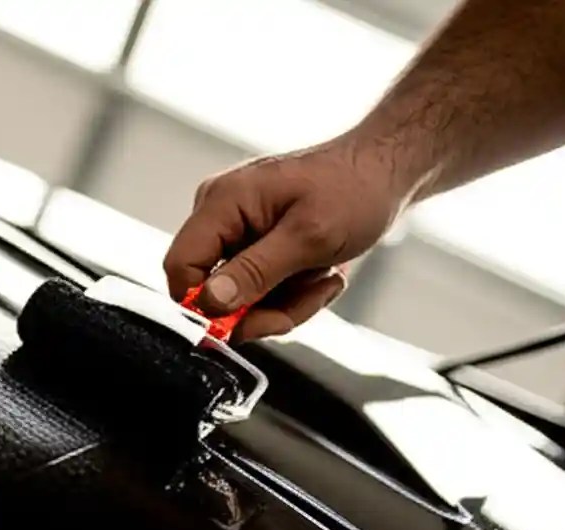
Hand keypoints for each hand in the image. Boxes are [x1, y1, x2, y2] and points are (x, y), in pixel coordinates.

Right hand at [163, 136, 406, 340]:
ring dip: (288, 302)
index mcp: (222, 202)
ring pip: (241, 299)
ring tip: (324, 276)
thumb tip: (208, 302)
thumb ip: (255, 272)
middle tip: (308, 294)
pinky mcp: (254, 246)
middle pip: (213, 292)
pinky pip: (260, 290)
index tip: (247, 322)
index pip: (180, 267)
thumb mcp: (309, 237)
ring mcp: (237, 232)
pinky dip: (294, 294)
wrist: (385, 173)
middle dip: (263, 307)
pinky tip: (322, 273)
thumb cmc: (354, 190)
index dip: (204, 305)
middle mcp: (220, 215)